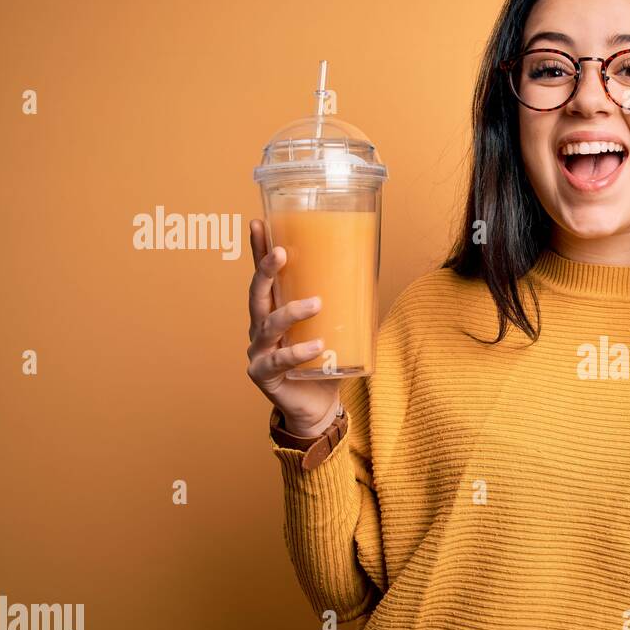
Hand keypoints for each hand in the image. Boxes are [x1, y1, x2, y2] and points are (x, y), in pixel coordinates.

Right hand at [245, 219, 340, 435]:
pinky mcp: (263, 375)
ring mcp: (258, 352)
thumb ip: (344, 306)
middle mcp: (259, 328)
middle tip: (283, 252)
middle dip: (267, 270)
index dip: (258, 250)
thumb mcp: (334, 329)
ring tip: (316, 303)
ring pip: (268, 325)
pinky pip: (279, 360)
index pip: (263, 277)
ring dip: (292, 311)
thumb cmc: (324, 364)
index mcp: (273, 312)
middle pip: (257, 294)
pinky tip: (317, 346)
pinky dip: (298, 352)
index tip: (258, 223)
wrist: (317, 407)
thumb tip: (372, 274)